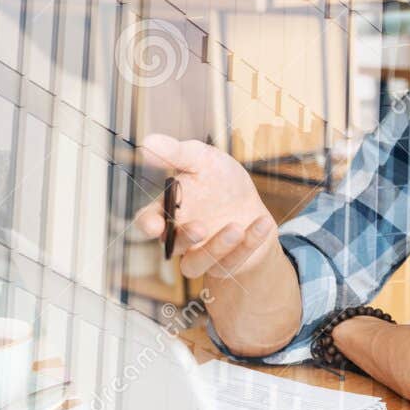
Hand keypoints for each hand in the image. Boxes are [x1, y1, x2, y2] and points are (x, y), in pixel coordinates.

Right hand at [134, 134, 277, 279]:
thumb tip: (147, 143)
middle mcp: (179, 237)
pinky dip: (248, 244)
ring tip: (236, 227)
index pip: (148, 221)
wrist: (251, 206)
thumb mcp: (203, 160)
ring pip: (196, 265)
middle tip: (200, 227)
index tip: (153, 224)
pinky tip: (262, 223)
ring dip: (216, 248)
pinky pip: (232, 263)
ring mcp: (201, 255)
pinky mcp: (225, 266)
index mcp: (167, 211)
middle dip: (185, 238)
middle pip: (171, 246)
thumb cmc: (220, 181)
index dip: (148, 224)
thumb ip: (177, 153)